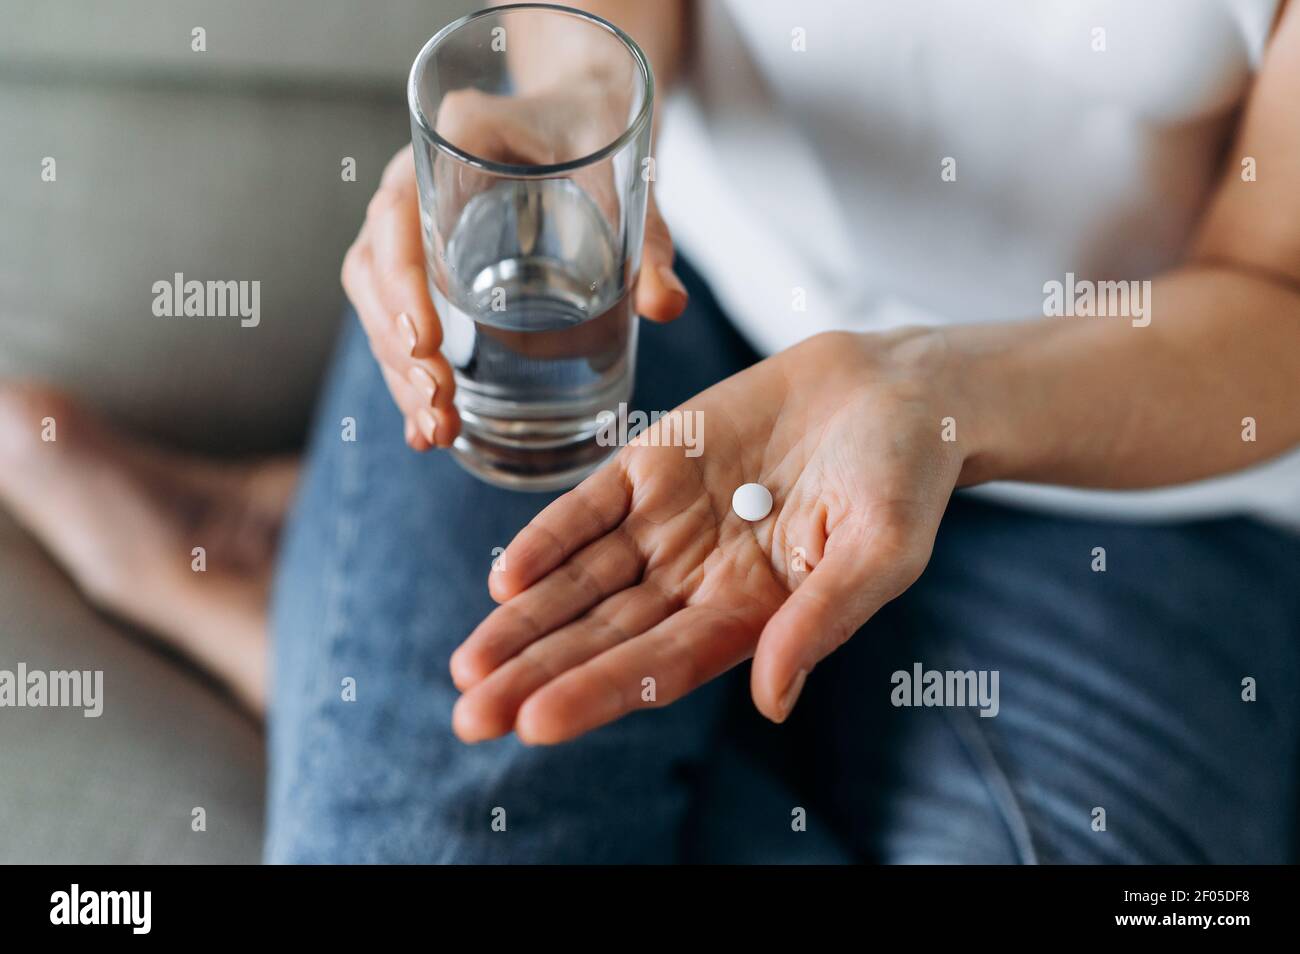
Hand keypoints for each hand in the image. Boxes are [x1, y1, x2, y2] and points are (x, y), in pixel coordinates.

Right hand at [341, 86, 684, 452]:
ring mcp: (414, 217)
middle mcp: (417, 173)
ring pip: (375, 295)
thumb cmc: (601, 134)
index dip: (402, 280)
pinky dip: (406, 368)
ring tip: (435, 429)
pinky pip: (394, 309)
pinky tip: (427, 424)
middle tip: (439, 403)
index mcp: (458, 136)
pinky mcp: (424, 255)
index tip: (426, 341)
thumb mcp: (631, 178)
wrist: (583, 112)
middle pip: (375, 263)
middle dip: (397, 343)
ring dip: (396, 367)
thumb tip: (665, 305)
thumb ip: (649, 241)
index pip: (401, 208)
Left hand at [449, 329, 967, 743]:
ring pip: (582, 581)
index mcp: (750, 614)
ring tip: (467, 665)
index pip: (661, 667)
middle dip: (536, 675)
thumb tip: (771, 700)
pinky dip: (549, 538)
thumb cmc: (904, 477)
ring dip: (524, 620)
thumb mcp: (881, 549)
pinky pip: (588, 506)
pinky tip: (505, 577)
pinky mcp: (652, 463)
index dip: (598, 693)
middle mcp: (697, 579)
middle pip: (603, 637)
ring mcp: (669, 523)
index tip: (535, 724)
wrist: (892, 388)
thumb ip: (823, 618)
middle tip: (471, 715)